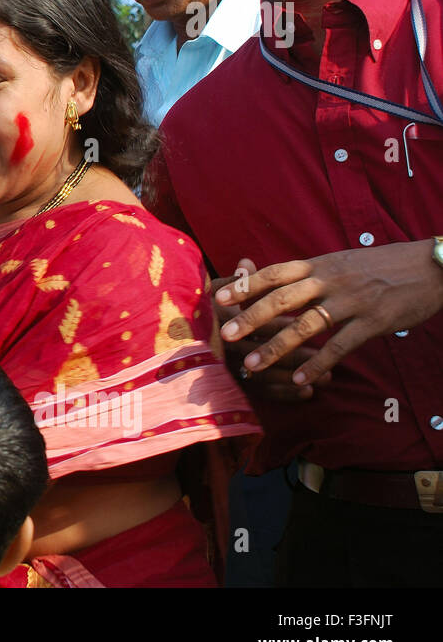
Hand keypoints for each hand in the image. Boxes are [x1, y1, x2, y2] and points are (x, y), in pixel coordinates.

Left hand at [215, 243, 442, 386]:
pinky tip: (300, 380)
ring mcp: (352, 301)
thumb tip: (276, 281)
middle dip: (251, 317)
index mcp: (320, 264)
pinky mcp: (373, 322)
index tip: (218, 296)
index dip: (245, 285)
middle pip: (282, 298)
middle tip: (226, 335)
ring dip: (277, 347)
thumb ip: (310, 273)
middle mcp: (331, 280)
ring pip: (306, 325)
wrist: (432, 266)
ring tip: (252, 364)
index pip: (274, 273)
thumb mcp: (341, 262)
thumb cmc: (381, 266)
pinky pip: (340, 346)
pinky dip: (317, 363)